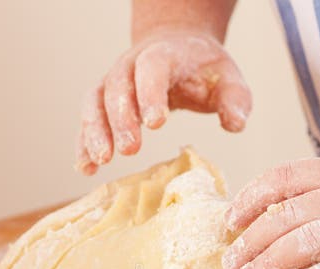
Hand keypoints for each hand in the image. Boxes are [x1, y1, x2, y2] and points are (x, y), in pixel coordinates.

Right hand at [75, 31, 251, 174]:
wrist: (179, 49)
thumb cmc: (205, 70)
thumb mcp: (230, 80)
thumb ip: (236, 101)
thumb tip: (235, 124)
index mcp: (164, 54)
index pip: (152, 68)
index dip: (151, 93)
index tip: (156, 123)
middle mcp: (131, 64)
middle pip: (118, 86)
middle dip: (121, 119)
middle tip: (130, 150)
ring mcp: (114, 81)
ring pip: (95, 101)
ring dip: (95, 131)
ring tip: (101, 160)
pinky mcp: (104, 101)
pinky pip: (89, 119)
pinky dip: (84, 142)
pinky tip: (86, 167)